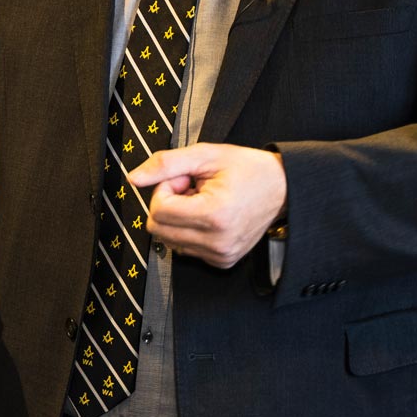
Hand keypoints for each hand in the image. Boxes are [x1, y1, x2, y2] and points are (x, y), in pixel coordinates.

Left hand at [127, 143, 285, 269]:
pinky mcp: (222, 261)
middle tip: (191, 189)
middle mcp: (218, 242)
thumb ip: (165, 164)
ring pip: (168, 240)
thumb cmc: (247, 169)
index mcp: (215, 216)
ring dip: (178, 217)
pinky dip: (189, 230)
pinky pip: (185, 248)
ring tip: (202, 201)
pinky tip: (209, 215)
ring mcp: (221, 255)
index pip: (158, 212)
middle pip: (158, 229)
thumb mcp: (205, 155)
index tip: (183, 179)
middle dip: (168, 204)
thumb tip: (134, 178)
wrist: (282, 187)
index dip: (164, 189)